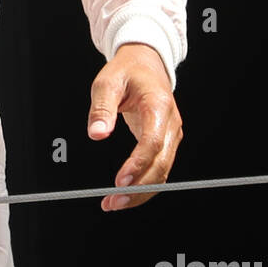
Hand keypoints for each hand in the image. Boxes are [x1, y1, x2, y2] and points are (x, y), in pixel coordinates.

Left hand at [87, 43, 182, 211]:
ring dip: (140, 192)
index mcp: (158, 105)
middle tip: (112, 201)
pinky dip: (143, 185)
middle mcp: (170, 123)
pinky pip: (158, 169)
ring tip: (113, 202)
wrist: (145, 63)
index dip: (138, 165)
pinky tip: (125, 194)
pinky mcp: (165, 142)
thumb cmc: (127, 71)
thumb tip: (97, 134)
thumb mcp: (107, 81)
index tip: (119, 181)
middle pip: (160, 164)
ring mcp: (170, 135)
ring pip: (162, 172)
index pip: (152, 143)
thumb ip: (102, 108)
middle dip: (138, 188)